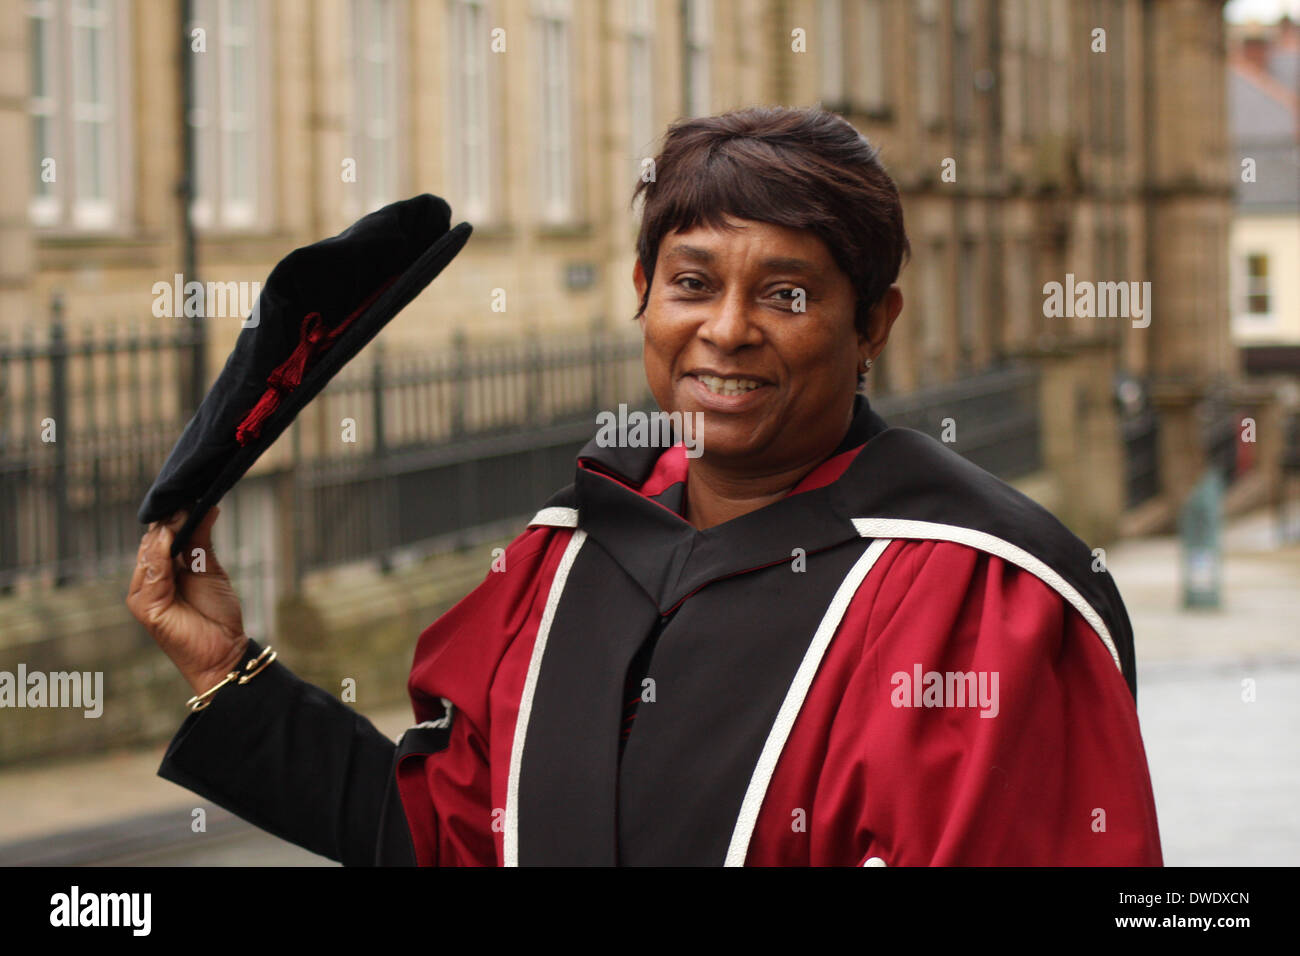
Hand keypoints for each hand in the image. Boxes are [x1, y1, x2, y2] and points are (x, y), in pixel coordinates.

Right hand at [126, 506, 248, 696]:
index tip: (190, 496)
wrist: (225, 650)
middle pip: (151, 542)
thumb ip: (201, 542)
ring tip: (182, 513)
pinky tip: (168, 539)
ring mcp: (144, 594)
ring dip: (165, 533)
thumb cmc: (217, 614)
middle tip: (189, 500)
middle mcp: (149, 581)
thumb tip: (207, 507)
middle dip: (169, 521)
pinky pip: (151, 575)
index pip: (159, 537)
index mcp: (162, 571)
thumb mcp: (210, 570)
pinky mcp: (146, 607)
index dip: (173, 517)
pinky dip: (159, 555)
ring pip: (148, 555)